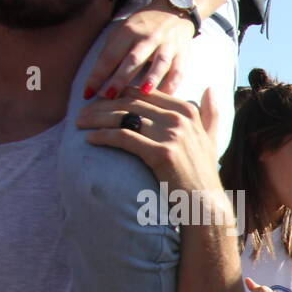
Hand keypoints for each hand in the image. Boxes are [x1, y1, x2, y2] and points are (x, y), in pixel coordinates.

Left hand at [78, 87, 225, 197]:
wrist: (205, 204)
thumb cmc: (203, 174)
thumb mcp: (212, 139)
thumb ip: (211, 113)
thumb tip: (212, 88)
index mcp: (188, 111)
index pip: (144, 93)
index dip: (118, 94)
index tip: (99, 101)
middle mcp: (181, 119)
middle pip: (130, 102)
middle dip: (101, 105)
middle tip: (81, 112)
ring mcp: (173, 135)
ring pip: (124, 117)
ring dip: (96, 118)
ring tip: (79, 123)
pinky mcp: (162, 153)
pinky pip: (124, 137)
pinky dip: (103, 136)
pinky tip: (90, 139)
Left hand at [83, 2, 195, 101]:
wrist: (173, 12)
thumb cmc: (143, 27)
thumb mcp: (124, 32)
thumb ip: (113, 52)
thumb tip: (99, 79)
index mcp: (127, 32)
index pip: (109, 55)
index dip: (98, 74)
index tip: (88, 92)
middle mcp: (147, 37)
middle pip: (133, 59)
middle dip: (121, 78)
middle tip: (109, 95)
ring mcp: (167, 45)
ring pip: (159, 63)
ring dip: (151, 78)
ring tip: (143, 93)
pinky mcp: (182, 54)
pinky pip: (178, 71)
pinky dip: (172, 83)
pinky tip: (165, 96)